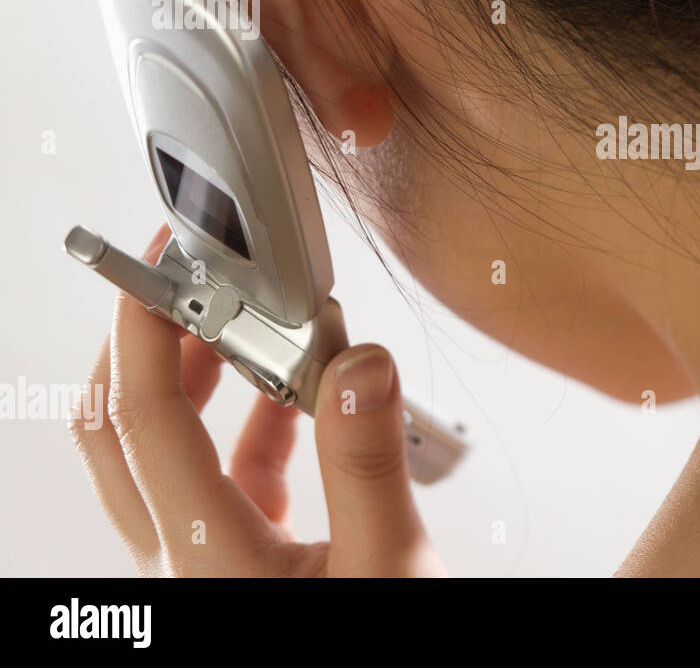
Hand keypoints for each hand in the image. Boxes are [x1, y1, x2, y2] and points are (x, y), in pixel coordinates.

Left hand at [68, 227, 443, 576]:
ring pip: (165, 453)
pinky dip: (251, 423)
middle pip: (120, 431)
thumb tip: (356, 362)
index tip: (159, 262)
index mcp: (206, 554)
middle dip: (147, 344)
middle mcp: (184, 556)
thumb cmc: (375, 655)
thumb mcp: (387, 567)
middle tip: (192, 285)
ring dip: (199, 380)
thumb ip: (366, 461)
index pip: (144, 415)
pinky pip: (223, 478)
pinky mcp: (240, 565)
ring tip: (252, 328)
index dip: (142, 327)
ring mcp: (204, 562)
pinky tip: (301, 397)